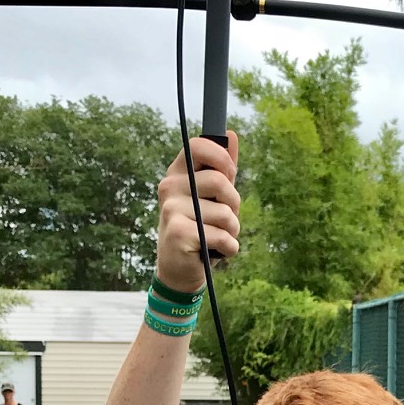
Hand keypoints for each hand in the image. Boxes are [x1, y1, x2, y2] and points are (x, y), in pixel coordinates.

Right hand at [154, 133, 238, 292]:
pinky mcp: (179, 234)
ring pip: (226, 214)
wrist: (179, 269)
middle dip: (234, 204)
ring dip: (232, 230)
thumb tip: (231, 135)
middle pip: (221, 181)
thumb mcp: (211, 196)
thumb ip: (222, 167)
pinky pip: (224, 236)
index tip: (230, 174)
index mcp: (177, 173)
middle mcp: (169, 188)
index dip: (222, 157)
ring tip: (217, 236)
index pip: (198, 146)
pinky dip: (229, 248)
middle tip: (225, 217)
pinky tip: (215, 252)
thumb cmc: (199, 227)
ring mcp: (172, 210)